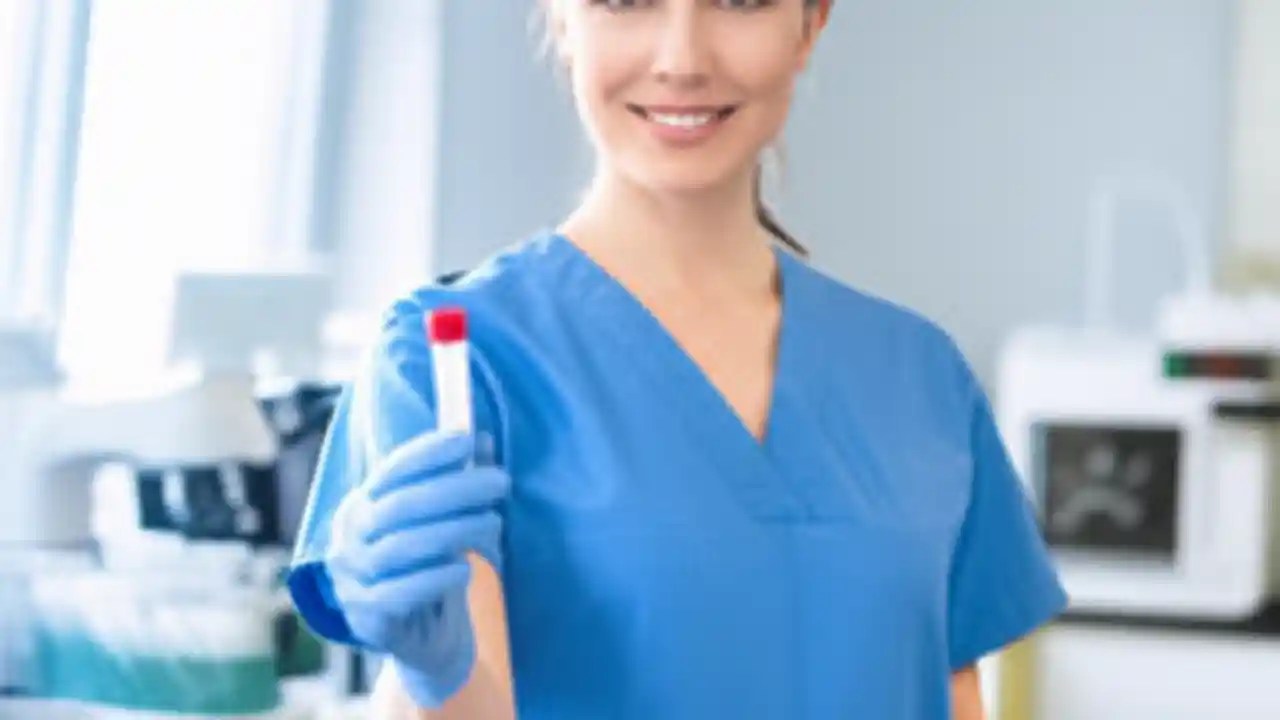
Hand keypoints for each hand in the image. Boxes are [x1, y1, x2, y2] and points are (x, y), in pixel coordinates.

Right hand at [325, 430, 509, 706]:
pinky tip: (465, 570)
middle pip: (401, 506)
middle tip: (500, 481)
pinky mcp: (367, 618)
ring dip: (453, 530)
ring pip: (400, 548)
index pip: (392, 471)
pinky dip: (433, 578)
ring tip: (494, 522)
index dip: (429, 452)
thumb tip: (483, 441)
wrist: (424, 638)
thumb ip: (456, 482)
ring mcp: (352, 579)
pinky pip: (398, 594)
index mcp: (363, 504)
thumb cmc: (432, 566)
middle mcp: (349, 538)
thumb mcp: (442, 522)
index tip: (470, 439)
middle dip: (454, 488)